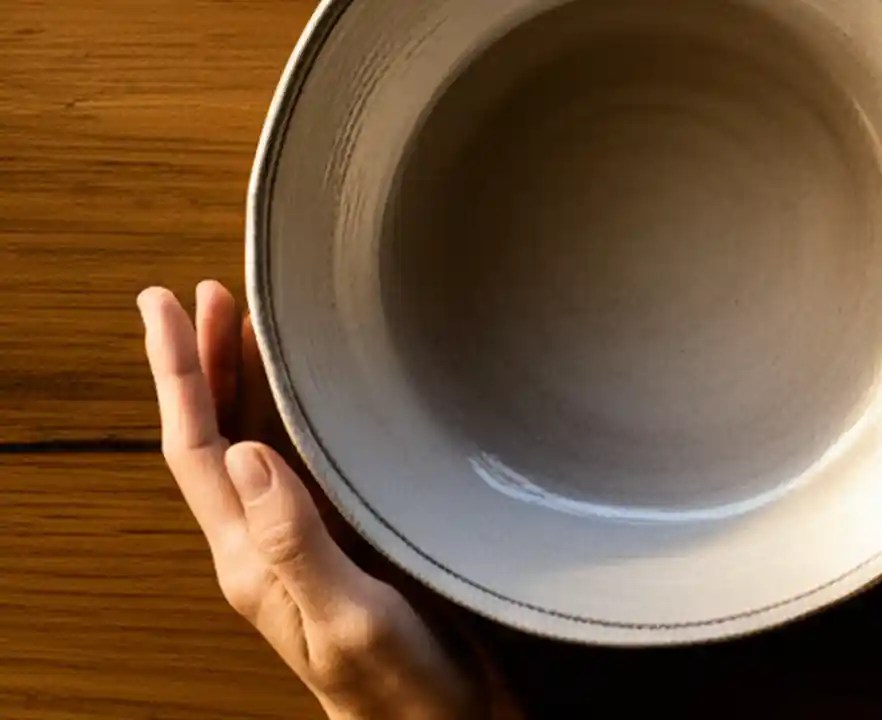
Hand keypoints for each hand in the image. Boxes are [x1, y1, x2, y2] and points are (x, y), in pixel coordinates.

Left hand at [139, 281, 502, 719]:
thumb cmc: (400, 688)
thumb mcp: (349, 617)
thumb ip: (293, 543)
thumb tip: (244, 453)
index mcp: (252, 558)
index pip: (196, 449)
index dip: (179, 375)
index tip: (166, 309)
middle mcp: (265, 543)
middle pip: (215, 436)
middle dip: (204, 363)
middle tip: (203, 296)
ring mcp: (301, 541)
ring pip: (253, 444)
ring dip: (241, 381)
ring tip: (243, 323)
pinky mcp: (341, 543)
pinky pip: (298, 462)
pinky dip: (289, 414)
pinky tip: (304, 393)